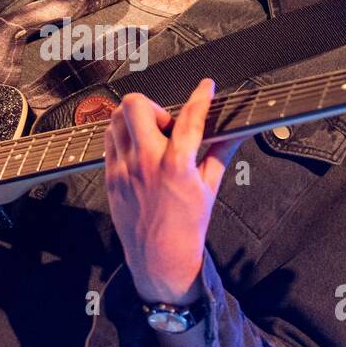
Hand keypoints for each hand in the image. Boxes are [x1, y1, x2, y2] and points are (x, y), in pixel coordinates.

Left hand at [103, 78, 242, 304]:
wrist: (159, 259)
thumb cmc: (186, 228)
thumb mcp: (209, 188)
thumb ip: (221, 153)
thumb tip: (237, 133)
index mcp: (176, 165)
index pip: (189, 118)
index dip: (201, 97)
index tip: (206, 87)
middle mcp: (146, 163)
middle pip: (134, 105)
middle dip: (153, 105)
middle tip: (166, 124)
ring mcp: (123, 169)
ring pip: (115, 119)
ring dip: (134, 120)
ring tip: (150, 136)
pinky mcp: (110, 177)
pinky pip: (108, 141)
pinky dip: (122, 137)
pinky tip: (137, 150)